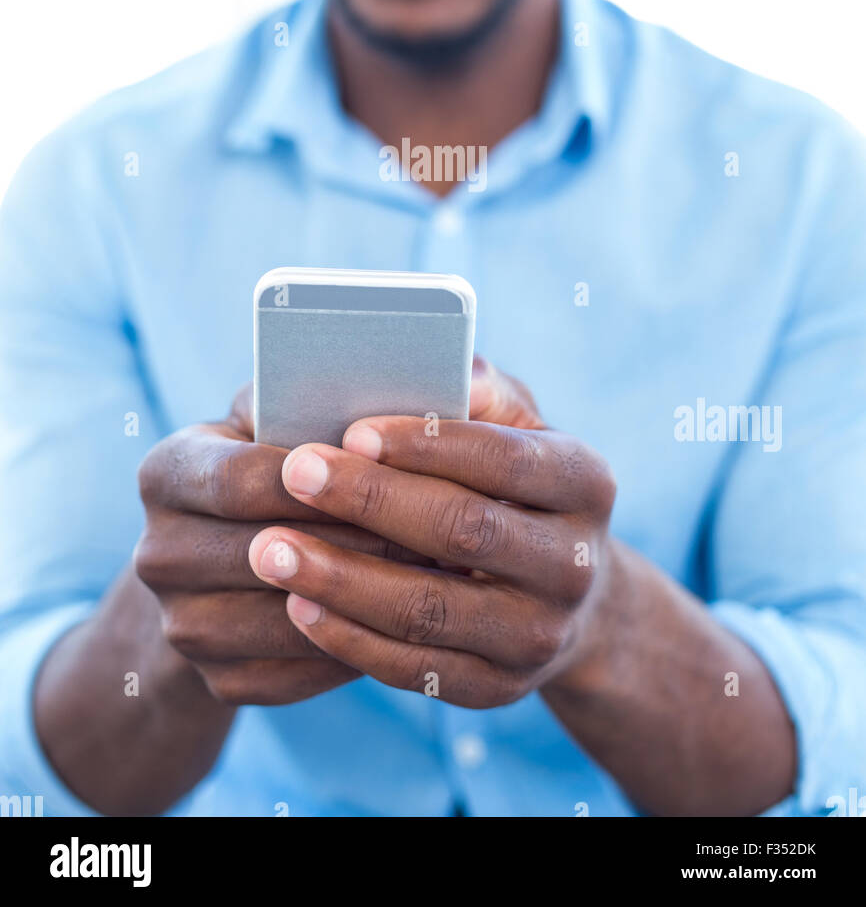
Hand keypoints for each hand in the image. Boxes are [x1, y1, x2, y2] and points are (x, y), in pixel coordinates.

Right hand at [135, 383, 428, 704]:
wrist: (225, 563)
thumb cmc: (279, 460)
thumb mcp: (282, 411)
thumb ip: (318, 384)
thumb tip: (408, 370)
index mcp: (167, 472)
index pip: (242, 478)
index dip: (321, 479)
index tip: (393, 471)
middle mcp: (157, 551)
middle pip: (267, 553)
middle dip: (359, 540)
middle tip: (440, 531)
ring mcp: (180, 625)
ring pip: (289, 619)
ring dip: (367, 600)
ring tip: (438, 576)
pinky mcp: (215, 682)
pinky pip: (297, 675)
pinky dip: (355, 649)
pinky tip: (406, 622)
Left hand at [248, 359, 616, 707]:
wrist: (566, 593)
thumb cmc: (515, 480)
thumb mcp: (518, 424)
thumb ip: (480, 389)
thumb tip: (440, 361)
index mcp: (584, 480)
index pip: (504, 458)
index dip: (427, 444)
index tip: (351, 429)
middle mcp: (575, 563)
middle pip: (463, 531)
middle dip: (369, 501)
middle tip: (293, 473)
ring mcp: (540, 635)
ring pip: (430, 609)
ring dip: (341, 579)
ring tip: (269, 548)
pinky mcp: (498, 689)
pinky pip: (416, 669)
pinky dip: (351, 639)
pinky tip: (296, 605)